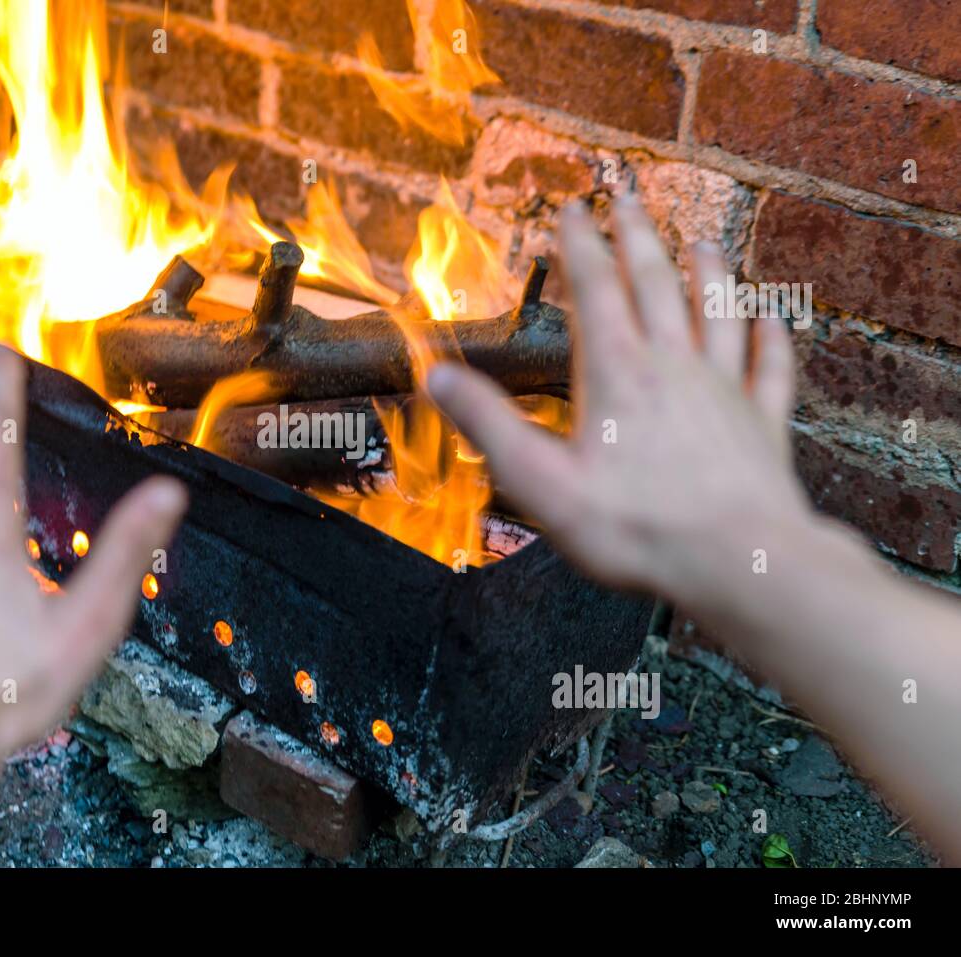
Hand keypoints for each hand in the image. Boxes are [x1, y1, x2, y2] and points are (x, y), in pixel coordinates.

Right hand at [428, 196, 811, 603]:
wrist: (737, 562)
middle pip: (656, 282)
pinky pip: (771, 367)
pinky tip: (771, 320)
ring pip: (720, 311)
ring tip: (701, 242)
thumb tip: (437, 378)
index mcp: (617, 372)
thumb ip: (488, 424)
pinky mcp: (763, 423)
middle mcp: (675, 365)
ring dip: (709, 272)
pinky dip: (771, 337)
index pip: (595, 288)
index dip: (580, 243)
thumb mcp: (540, 481)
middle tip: (627, 198)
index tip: (572, 208)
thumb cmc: (636, 528)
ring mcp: (726, 390)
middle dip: (638, 235)